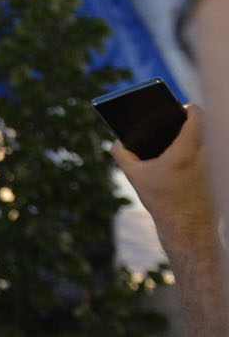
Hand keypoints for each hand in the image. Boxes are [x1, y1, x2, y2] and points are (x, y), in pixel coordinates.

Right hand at [112, 105, 218, 245]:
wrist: (188, 229)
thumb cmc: (162, 202)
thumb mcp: (136, 177)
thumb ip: (123, 155)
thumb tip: (118, 142)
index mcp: (186, 150)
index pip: (196, 114)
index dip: (187, 108)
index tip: (177, 108)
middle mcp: (206, 154)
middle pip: (204, 125)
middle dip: (189, 123)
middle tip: (174, 124)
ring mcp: (215, 165)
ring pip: (209, 141)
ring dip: (196, 139)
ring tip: (178, 141)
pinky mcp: (219, 175)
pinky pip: (211, 155)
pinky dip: (200, 155)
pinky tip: (187, 161)